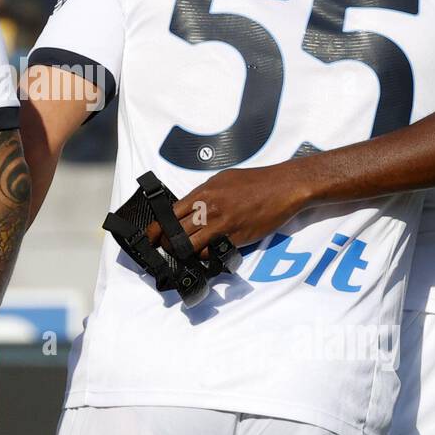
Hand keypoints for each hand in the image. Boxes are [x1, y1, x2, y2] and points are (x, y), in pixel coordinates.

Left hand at [150, 159, 314, 257]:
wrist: (283, 187)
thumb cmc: (255, 181)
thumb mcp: (222, 179)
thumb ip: (204, 194)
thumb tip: (189, 206)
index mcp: (204, 192)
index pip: (171, 214)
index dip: (159, 228)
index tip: (151, 237)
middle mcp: (210, 208)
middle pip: (177, 233)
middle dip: (168, 244)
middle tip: (167, 248)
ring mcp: (223, 225)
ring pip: (191, 245)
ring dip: (185, 252)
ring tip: (184, 254)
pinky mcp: (237, 238)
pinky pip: (213, 252)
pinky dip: (206, 255)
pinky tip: (207, 254)